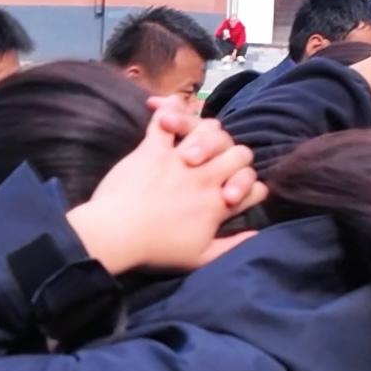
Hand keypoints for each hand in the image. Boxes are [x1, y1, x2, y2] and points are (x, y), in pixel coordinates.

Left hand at [68, 110, 259, 274]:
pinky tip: (170, 113)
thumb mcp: (200, 258)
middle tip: (218, 168)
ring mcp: (179, 160)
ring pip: (212, 131)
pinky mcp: (153, 150)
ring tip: (196, 148)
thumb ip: (232, 246)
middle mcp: (205, 177)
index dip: (251, 189)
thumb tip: (256, 234)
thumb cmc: (156, 250)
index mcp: (218, 204)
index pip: (255, 186)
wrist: (115, 235)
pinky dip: (168, 112)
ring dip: (209, 136)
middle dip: (237, 158)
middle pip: (240, 153)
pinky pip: (166, 121)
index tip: (234, 196)